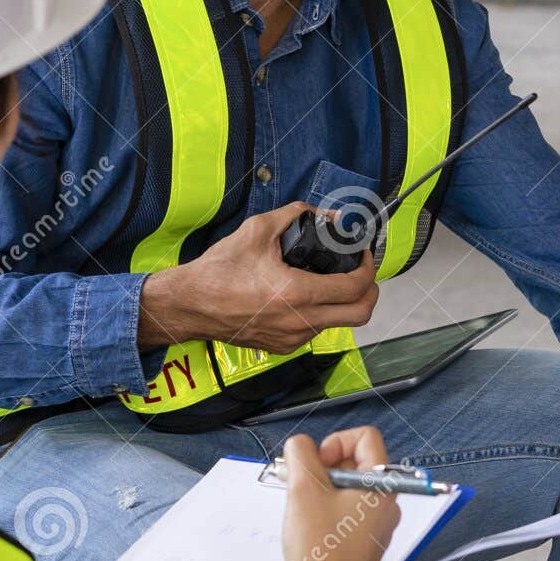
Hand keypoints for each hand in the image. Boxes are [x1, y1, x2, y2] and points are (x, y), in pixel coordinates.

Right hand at [138, 202, 377, 350]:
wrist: (189, 305)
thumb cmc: (219, 270)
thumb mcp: (258, 230)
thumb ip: (296, 215)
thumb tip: (326, 214)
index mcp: (297, 294)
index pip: (355, 287)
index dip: (368, 268)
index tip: (362, 255)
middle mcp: (300, 322)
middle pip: (360, 315)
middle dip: (369, 291)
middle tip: (360, 272)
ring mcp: (292, 338)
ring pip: (337, 324)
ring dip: (343, 303)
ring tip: (331, 279)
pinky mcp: (282, 347)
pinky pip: (314, 331)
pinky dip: (320, 313)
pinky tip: (307, 295)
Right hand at [281, 426, 401, 560]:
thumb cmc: (322, 552)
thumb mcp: (304, 491)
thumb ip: (300, 455)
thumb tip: (300, 444)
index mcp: (383, 484)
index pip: (366, 436)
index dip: (336, 442)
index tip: (317, 463)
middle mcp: (386, 501)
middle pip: (355, 461)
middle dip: (323, 467)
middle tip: (302, 485)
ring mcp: (376, 522)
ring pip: (347, 486)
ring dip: (321, 489)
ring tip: (303, 507)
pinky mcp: (363, 540)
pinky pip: (346, 509)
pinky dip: (326, 508)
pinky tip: (309, 525)